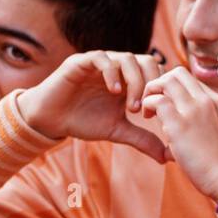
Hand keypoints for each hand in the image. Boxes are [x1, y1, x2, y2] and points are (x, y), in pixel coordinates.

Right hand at [17, 51, 167, 161]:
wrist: (50, 120)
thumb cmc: (84, 121)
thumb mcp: (118, 132)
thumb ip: (142, 139)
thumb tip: (167, 158)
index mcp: (130, 80)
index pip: (157, 73)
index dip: (159, 92)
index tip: (153, 117)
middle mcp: (118, 67)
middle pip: (148, 61)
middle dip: (150, 85)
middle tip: (143, 111)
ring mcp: (101, 62)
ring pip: (128, 58)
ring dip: (134, 82)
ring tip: (130, 107)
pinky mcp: (81, 61)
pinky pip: (102, 58)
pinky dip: (112, 73)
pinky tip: (113, 91)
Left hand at [139, 68, 217, 200]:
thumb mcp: (213, 132)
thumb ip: (199, 121)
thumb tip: (174, 124)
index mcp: (216, 101)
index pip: (189, 79)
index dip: (172, 88)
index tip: (166, 104)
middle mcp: (206, 100)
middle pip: (177, 73)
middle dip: (159, 83)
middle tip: (152, 104)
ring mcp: (194, 110)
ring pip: (166, 81)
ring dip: (150, 92)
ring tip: (147, 111)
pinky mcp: (180, 124)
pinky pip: (157, 100)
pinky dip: (147, 105)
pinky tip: (146, 118)